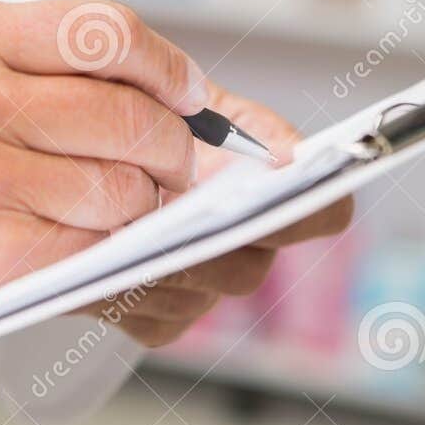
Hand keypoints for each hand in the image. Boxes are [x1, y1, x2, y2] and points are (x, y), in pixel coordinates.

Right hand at [0, 0, 204, 359]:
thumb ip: (40, 64)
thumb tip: (168, 88)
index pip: (105, 33)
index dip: (167, 67)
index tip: (186, 93)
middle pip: (132, 115)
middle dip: (171, 147)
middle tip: (171, 164)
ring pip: (127, 186)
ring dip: (142, 205)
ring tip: (119, 208)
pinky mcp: (0, 251)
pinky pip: (100, 243)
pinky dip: (112, 248)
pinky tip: (87, 242)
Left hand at [83, 92, 352, 346]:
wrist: (102, 154)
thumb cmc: (160, 120)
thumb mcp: (198, 104)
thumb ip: (242, 126)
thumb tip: (285, 156)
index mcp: (273, 195)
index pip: (324, 213)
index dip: (307, 211)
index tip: (270, 192)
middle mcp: (248, 252)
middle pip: (249, 269)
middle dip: (212, 246)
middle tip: (178, 221)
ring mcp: (206, 291)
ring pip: (199, 298)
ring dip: (163, 268)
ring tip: (125, 238)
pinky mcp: (161, 321)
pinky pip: (156, 321)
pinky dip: (125, 294)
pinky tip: (100, 265)